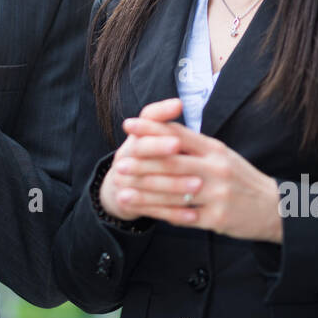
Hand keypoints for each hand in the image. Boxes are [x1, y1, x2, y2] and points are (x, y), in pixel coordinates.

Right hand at [98, 98, 193, 219]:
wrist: (119, 189)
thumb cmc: (146, 156)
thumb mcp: (151, 136)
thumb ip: (163, 120)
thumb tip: (179, 102)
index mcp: (133, 137)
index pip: (143, 129)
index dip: (159, 134)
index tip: (177, 140)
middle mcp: (124, 157)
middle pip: (143, 155)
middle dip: (167, 159)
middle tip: (191, 164)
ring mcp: (124, 181)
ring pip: (150, 183)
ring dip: (174, 186)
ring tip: (197, 186)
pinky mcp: (130, 203)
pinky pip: (153, 209)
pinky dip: (173, 212)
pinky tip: (192, 214)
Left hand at [104, 98, 283, 242]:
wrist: (273, 208)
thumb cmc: (241, 179)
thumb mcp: (222, 155)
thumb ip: (194, 145)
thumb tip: (162, 130)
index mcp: (215, 149)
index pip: (179, 135)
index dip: (152, 129)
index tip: (129, 124)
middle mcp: (216, 169)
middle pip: (173, 162)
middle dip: (142, 162)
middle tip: (119, 163)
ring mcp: (216, 194)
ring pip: (173, 191)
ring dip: (144, 191)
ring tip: (121, 189)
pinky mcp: (215, 218)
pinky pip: (181, 216)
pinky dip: (158, 212)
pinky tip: (142, 210)